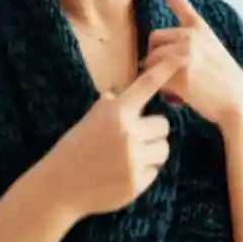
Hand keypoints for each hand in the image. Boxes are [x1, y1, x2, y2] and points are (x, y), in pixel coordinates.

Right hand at [38, 58, 179, 218]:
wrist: (59, 186)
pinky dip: (144, 170)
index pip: (147, 85)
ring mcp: (134, 159)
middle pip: (164, 124)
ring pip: (164, 148)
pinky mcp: (137, 183)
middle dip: (152, 130)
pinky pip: (155, 170)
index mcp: (116, 112)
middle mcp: (128, 133)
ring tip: (130, 154)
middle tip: (134, 137)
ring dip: (152, 150)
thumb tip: (123, 93)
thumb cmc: (75, 147)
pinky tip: (123, 172)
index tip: (183, 55)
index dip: (166, 69)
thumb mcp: (91, 119)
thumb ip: (113, 106)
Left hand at [145, 0, 242, 126]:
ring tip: (177, 89)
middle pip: (154, 39)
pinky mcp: (178, 71)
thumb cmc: (226, 84)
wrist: (238, 102)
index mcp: (201, 30)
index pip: (182, 6)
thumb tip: (159, 57)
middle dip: (155, 56)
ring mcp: (184, 52)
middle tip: (169, 75)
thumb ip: (190, 48)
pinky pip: (154, 78)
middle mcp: (191, 36)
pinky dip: (162, 90)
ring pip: (150, 60)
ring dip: (156, 75)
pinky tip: (178, 97)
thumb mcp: (214, 54)